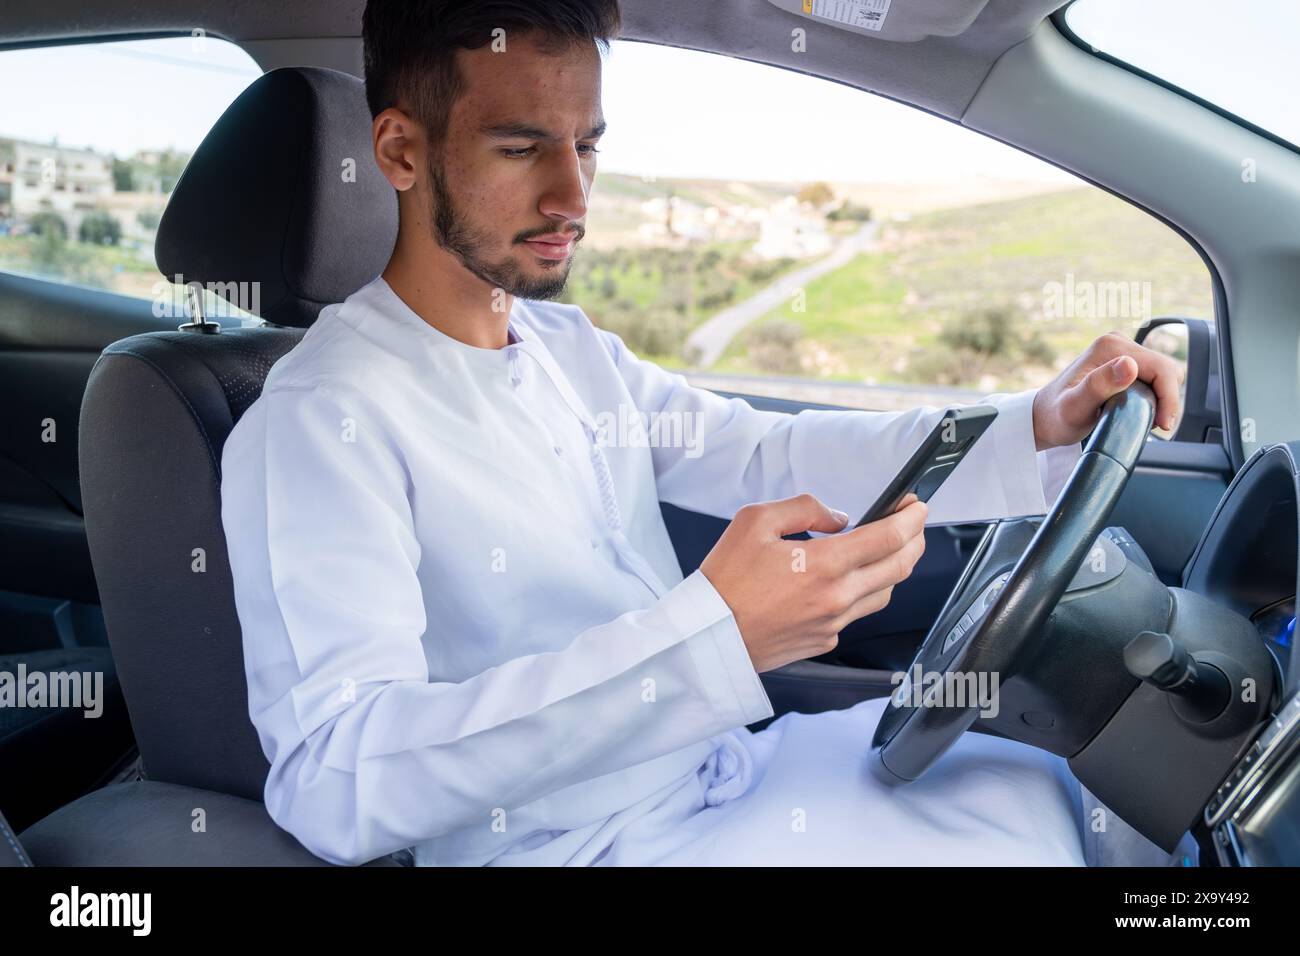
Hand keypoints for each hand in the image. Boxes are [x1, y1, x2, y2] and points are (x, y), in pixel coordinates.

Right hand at [700, 492, 926, 673]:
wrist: (708, 636)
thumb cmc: (725, 580)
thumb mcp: (754, 521)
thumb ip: (804, 509)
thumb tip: (838, 517)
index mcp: (824, 564)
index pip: (889, 538)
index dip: (911, 518)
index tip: (917, 506)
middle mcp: (837, 598)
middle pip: (899, 567)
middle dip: (915, 540)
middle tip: (914, 523)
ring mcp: (833, 624)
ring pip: (884, 593)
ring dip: (894, 567)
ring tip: (889, 549)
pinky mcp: (824, 641)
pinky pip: (857, 614)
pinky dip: (863, 593)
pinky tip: (850, 580)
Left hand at [1031, 332, 1183, 450]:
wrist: (1042, 419)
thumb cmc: (1055, 417)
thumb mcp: (1075, 407)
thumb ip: (1099, 386)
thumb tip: (1129, 365)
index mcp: (1110, 347)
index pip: (1161, 368)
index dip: (1169, 397)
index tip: (1162, 424)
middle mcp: (1116, 343)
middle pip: (1165, 369)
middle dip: (1167, 399)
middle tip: (1154, 425)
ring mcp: (1119, 352)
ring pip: (1161, 374)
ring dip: (1162, 398)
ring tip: (1146, 420)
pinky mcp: (1121, 363)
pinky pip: (1151, 377)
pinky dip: (1154, 396)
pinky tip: (1142, 412)